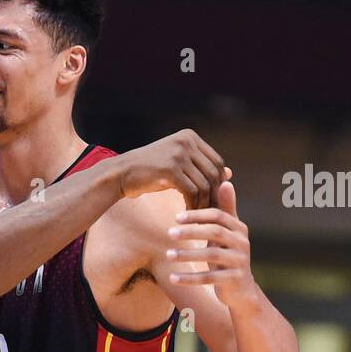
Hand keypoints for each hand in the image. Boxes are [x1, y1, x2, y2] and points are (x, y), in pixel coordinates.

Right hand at [110, 128, 226, 209]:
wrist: (120, 174)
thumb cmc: (149, 171)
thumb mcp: (176, 163)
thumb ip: (200, 166)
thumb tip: (230, 172)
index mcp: (190, 136)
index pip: (216, 161)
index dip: (219, 182)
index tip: (214, 198)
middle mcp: (186, 142)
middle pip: (213, 172)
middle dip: (214, 194)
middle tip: (212, 210)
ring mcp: (178, 154)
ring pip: (204, 184)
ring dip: (204, 203)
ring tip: (200, 215)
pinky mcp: (170, 169)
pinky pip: (192, 192)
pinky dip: (193, 205)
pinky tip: (188, 213)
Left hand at [165, 180, 257, 309]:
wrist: (242, 290)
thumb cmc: (228, 256)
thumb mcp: (227, 233)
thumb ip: (225, 209)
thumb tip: (226, 181)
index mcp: (239, 228)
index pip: (218, 216)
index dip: (198, 215)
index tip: (176, 217)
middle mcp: (242, 243)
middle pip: (215, 232)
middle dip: (191, 231)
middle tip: (169, 233)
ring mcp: (240, 262)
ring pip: (212, 255)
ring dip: (188, 254)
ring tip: (168, 255)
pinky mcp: (234, 280)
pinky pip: (209, 278)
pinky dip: (190, 279)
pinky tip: (173, 277)